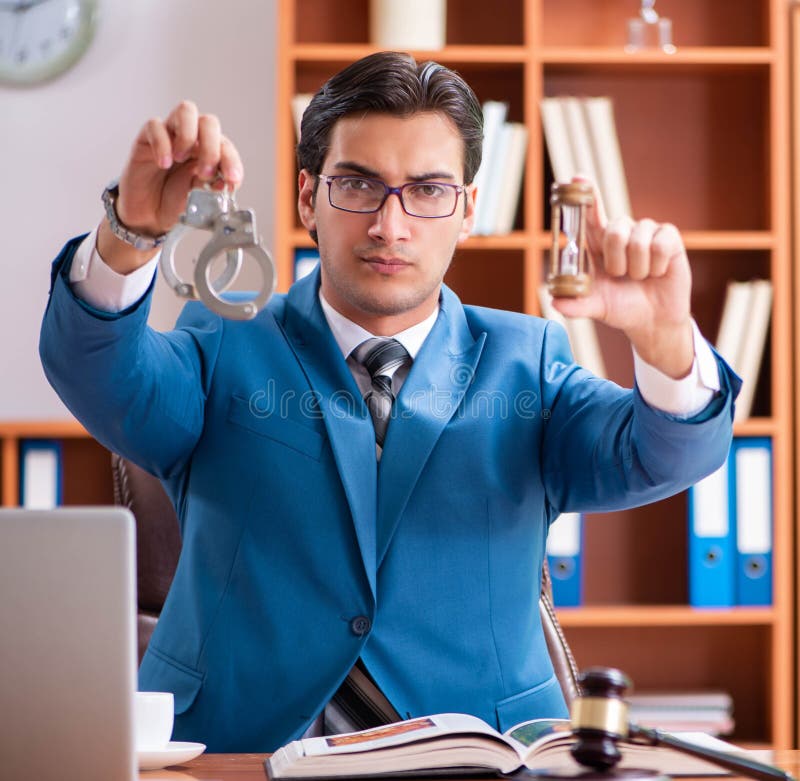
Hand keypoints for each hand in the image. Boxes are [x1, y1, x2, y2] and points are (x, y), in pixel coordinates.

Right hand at [98, 101, 243, 271]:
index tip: (232, 179)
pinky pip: (155, 125)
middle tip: (205, 172)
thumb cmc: (176, 201)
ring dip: (188, 136)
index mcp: (211, 153)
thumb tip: (223, 182)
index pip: (226, 146)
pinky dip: (162, 144)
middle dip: (211, 147)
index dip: (232, 161)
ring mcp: (171, 134)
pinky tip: (163, 163)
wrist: (149, 214)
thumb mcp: (198, 201)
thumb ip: (210, 189)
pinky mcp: (147, 137)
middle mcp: (193, 139)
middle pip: (209, 122)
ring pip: (186, 111)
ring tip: (181, 159)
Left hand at [551, 179, 693, 378]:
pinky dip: (656, 266)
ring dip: (637, 269)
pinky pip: (659, 245)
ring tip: (640, 277)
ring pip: (637, 240)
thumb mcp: (596, 307)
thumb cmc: (622, 308)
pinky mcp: (669, 237)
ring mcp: (646, 232)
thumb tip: (554, 302)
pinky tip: (658, 272)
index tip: (576, 179)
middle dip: (617, 261)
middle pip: (614, 230)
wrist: (653, 320)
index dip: (585, 194)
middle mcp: (622, 231)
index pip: (590, 214)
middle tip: (621, 276)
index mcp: (599, 243)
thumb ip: (576, 305)